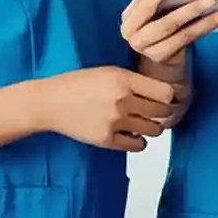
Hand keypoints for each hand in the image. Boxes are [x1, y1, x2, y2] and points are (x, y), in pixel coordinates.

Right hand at [36, 66, 175, 151]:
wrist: (50, 103)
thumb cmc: (78, 84)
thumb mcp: (109, 71)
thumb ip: (135, 80)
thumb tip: (163, 93)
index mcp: (124, 79)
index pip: (166, 93)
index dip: (168, 96)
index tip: (163, 97)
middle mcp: (122, 100)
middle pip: (163, 112)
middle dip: (162, 111)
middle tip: (154, 111)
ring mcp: (115, 122)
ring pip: (155, 130)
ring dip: (152, 127)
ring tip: (142, 122)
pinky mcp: (107, 140)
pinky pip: (138, 146)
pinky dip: (139, 141)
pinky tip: (132, 134)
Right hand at [122, 0, 217, 64]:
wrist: (160, 55)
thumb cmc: (158, 20)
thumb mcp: (154, 6)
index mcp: (129, 16)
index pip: (145, 0)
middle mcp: (132, 33)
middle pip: (162, 20)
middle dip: (188, 7)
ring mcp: (147, 49)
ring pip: (178, 30)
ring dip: (199, 16)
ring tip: (217, 3)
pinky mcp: (162, 57)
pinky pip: (187, 38)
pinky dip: (205, 26)